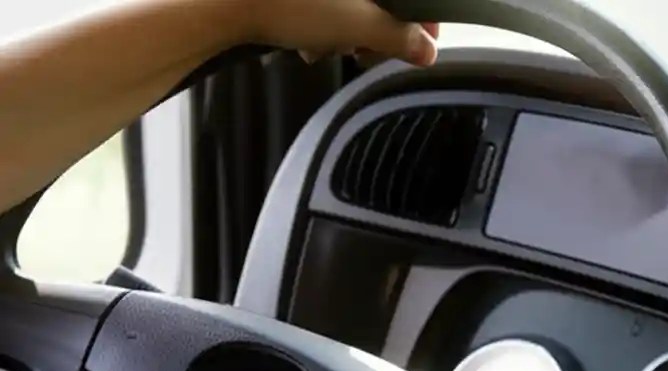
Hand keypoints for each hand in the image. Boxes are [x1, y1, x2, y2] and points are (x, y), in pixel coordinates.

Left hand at [232, 0, 439, 65]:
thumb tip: (428, 49)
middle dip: (373, 32)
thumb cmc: (290, 4)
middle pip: (380, 2)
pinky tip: (305, 42)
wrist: (224, 2)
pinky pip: (320, 4)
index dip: (422, 21)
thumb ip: (402, 39)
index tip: (422, 46)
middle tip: (363, 53)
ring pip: (348, 5)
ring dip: (343, 34)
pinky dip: (319, 24)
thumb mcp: (360, 27)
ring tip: (325, 48)